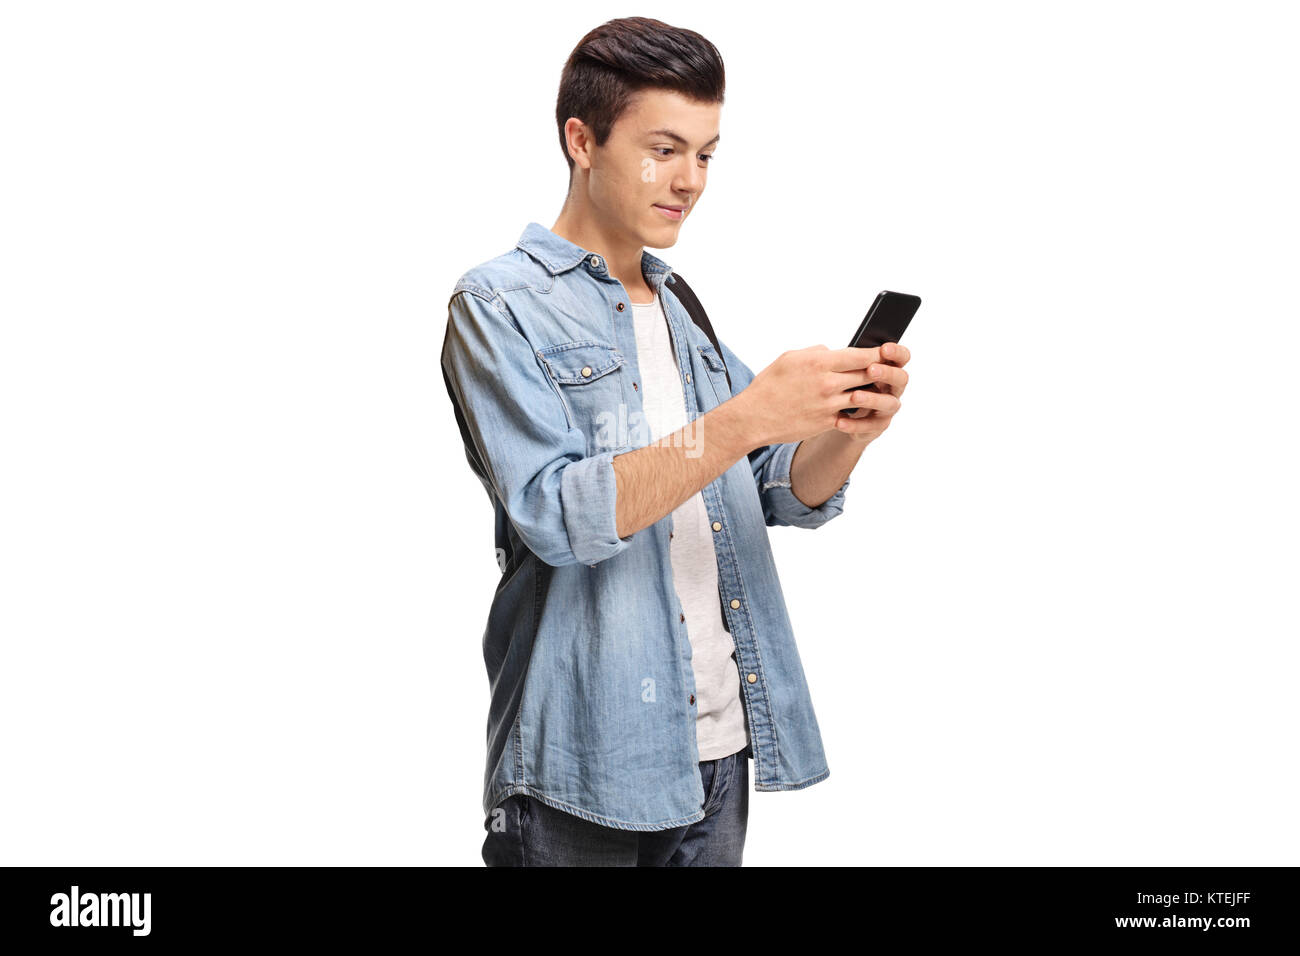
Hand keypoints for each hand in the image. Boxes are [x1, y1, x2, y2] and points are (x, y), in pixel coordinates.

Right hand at [736, 343, 903, 445]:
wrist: (754, 417)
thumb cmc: (769, 385)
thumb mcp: (790, 357)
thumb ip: (817, 352)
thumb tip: (835, 351)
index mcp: (819, 363)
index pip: (861, 355)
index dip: (878, 353)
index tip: (887, 351)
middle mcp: (828, 384)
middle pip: (868, 374)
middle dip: (879, 371)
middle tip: (887, 368)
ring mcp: (829, 405)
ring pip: (863, 395)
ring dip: (871, 392)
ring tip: (876, 387)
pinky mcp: (827, 423)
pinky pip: (850, 414)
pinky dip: (856, 409)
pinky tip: (859, 405)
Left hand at [834, 341, 909, 443]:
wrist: (836, 415)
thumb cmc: (843, 384)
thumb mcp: (843, 370)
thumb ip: (846, 361)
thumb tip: (829, 350)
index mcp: (887, 368)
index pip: (901, 357)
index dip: (896, 352)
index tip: (884, 348)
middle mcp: (892, 387)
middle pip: (901, 379)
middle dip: (887, 373)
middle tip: (871, 370)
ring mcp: (887, 408)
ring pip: (889, 403)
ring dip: (872, 399)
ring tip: (854, 396)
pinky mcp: (878, 425)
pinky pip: (871, 426)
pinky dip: (856, 424)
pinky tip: (840, 421)